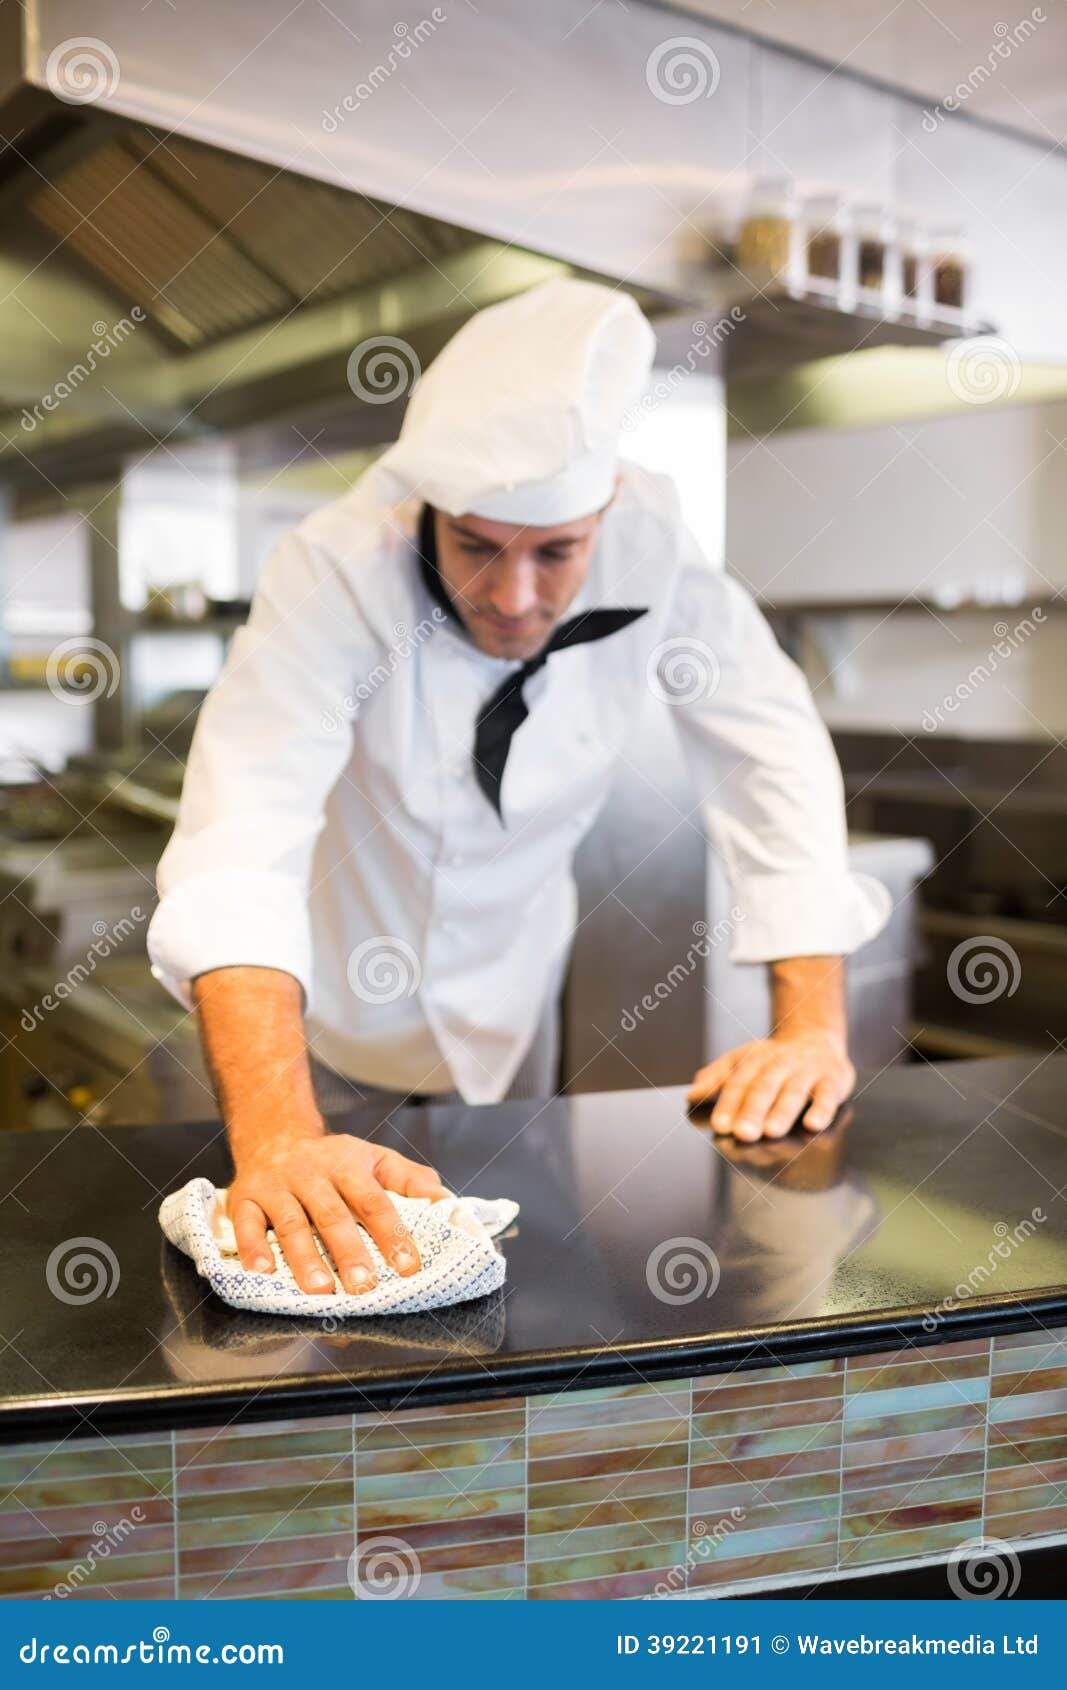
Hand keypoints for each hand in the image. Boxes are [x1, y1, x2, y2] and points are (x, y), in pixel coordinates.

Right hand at [226, 1131, 447, 1294]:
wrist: (275, 1136)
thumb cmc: (334, 1160)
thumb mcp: (376, 1160)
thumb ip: (411, 1180)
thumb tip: (446, 1203)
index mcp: (349, 1165)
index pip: (375, 1201)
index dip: (391, 1233)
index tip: (408, 1266)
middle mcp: (312, 1174)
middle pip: (333, 1216)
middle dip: (349, 1252)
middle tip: (365, 1286)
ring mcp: (277, 1186)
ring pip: (291, 1223)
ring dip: (305, 1258)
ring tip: (321, 1290)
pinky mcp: (245, 1198)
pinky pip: (247, 1224)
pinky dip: (253, 1248)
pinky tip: (263, 1272)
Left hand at [688, 1029, 854, 1141]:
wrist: (816, 1037)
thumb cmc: (773, 1060)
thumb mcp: (742, 1061)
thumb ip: (716, 1078)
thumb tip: (692, 1096)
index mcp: (754, 1060)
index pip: (739, 1083)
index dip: (729, 1104)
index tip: (720, 1125)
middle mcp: (780, 1063)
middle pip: (764, 1088)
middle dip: (753, 1111)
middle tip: (742, 1133)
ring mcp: (808, 1070)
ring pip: (794, 1092)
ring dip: (782, 1112)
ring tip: (772, 1131)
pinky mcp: (833, 1080)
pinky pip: (827, 1095)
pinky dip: (822, 1110)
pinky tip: (813, 1125)